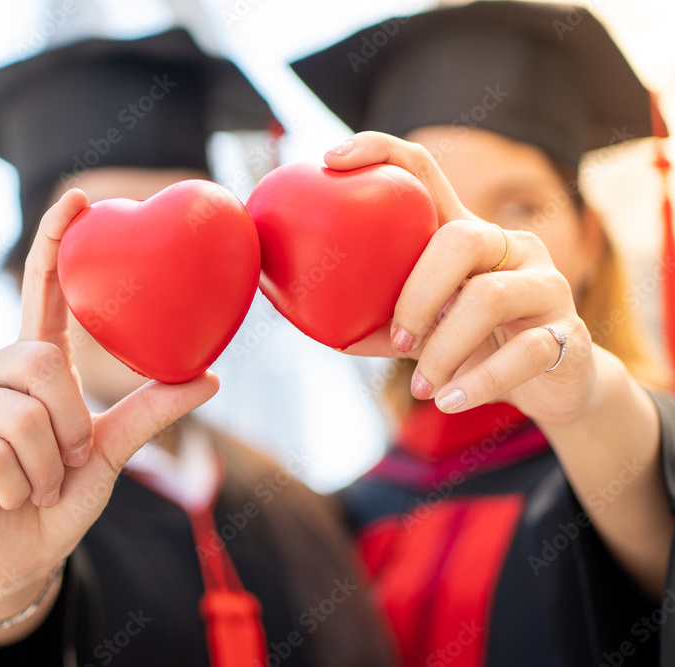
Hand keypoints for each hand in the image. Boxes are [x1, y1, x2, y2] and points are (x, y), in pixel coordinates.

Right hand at [0, 189, 218, 639]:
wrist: (18, 555)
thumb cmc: (60, 496)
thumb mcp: (112, 452)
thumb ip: (152, 411)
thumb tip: (214, 376)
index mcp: (35, 362)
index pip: (43, 292)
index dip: (57, 244)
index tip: (80, 198)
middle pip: (44, 364)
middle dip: (68, 429)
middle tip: (61, 464)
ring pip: (20, 416)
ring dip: (44, 468)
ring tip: (33, 485)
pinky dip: (16, 486)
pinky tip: (3, 495)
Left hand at [326, 132, 594, 425]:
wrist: (554, 387)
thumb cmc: (477, 346)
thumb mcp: (423, 332)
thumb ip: (381, 325)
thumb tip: (323, 329)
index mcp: (465, 236)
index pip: (425, 172)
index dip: (380, 152)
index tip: (331, 160)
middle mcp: (509, 248)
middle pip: (461, 238)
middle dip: (418, 292)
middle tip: (397, 337)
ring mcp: (545, 285)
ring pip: (490, 297)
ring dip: (444, 348)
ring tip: (422, 386)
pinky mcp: (566, 333)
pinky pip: (523, 352)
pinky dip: (479, 382)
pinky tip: (449, 400)